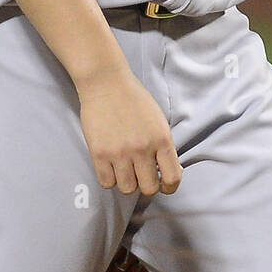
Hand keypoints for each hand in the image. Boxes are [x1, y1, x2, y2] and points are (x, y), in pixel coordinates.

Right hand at [76, 64, 182, 196]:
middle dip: (147, 185)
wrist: (106, 83)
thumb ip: (164, 146)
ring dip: (127, 182)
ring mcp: (120, 153)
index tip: (164, 185)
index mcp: (161, 139)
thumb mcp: (158, 120)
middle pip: (149, 188)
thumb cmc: (134, 99)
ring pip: (127, 189)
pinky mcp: (99, 154)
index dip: (169, 187)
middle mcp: (142, 149)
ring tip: (125, 169)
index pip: (172, 178)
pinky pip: (107, 182)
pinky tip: (111, 167)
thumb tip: (170, 172)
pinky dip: (110, 178)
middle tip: (142, 176)